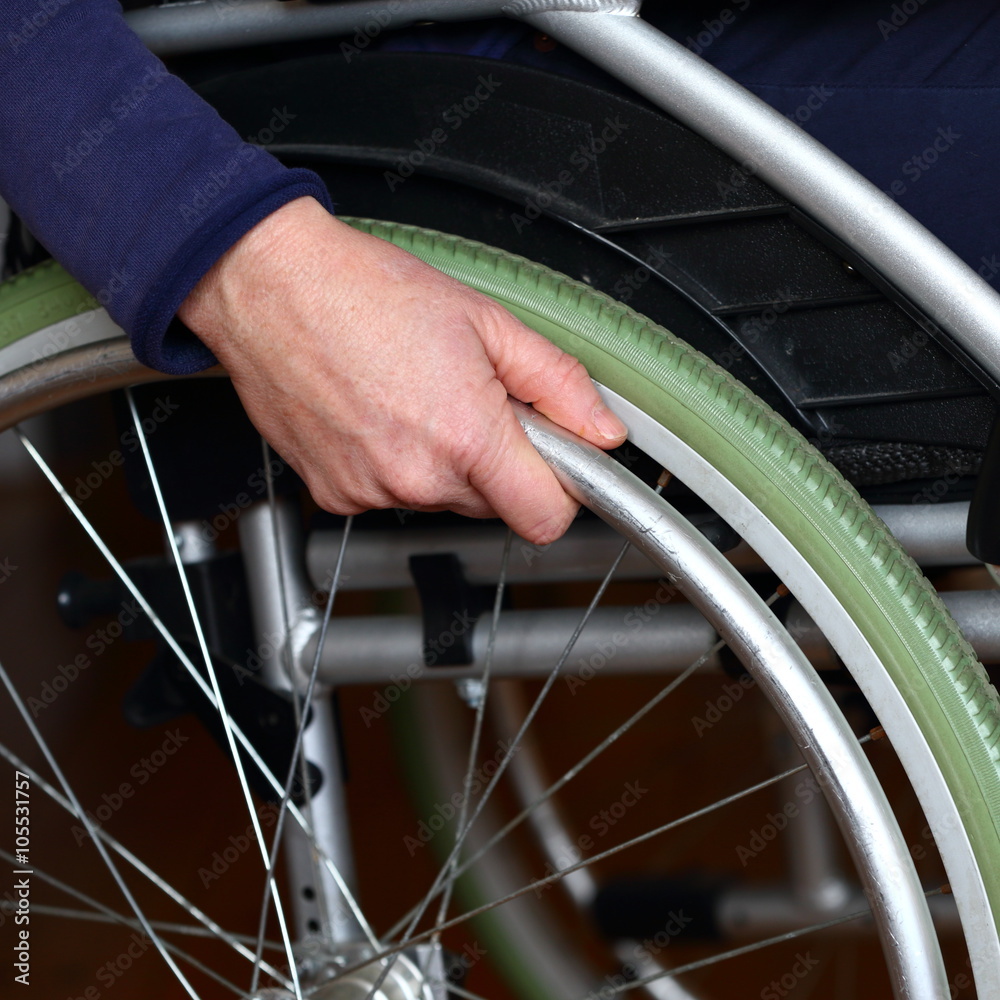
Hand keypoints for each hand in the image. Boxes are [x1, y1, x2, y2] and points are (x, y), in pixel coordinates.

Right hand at [178, 197, 627, 544]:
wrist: (268, 287)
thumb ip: (558, 384)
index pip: (546, 518)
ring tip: (417, 395)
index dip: (561, 490)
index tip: (554, 461)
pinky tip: (379, 413)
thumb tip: (601, 430)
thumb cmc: (365, 292)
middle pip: (496, 505)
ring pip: (443, 499)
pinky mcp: (335, 495)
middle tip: (470, 398)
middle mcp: (417, 477)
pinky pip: (392, 495)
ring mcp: (371, 491)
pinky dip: (397, 464)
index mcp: (466, 436)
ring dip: (446, 461)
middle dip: (499, 461)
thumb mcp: (485, 321)